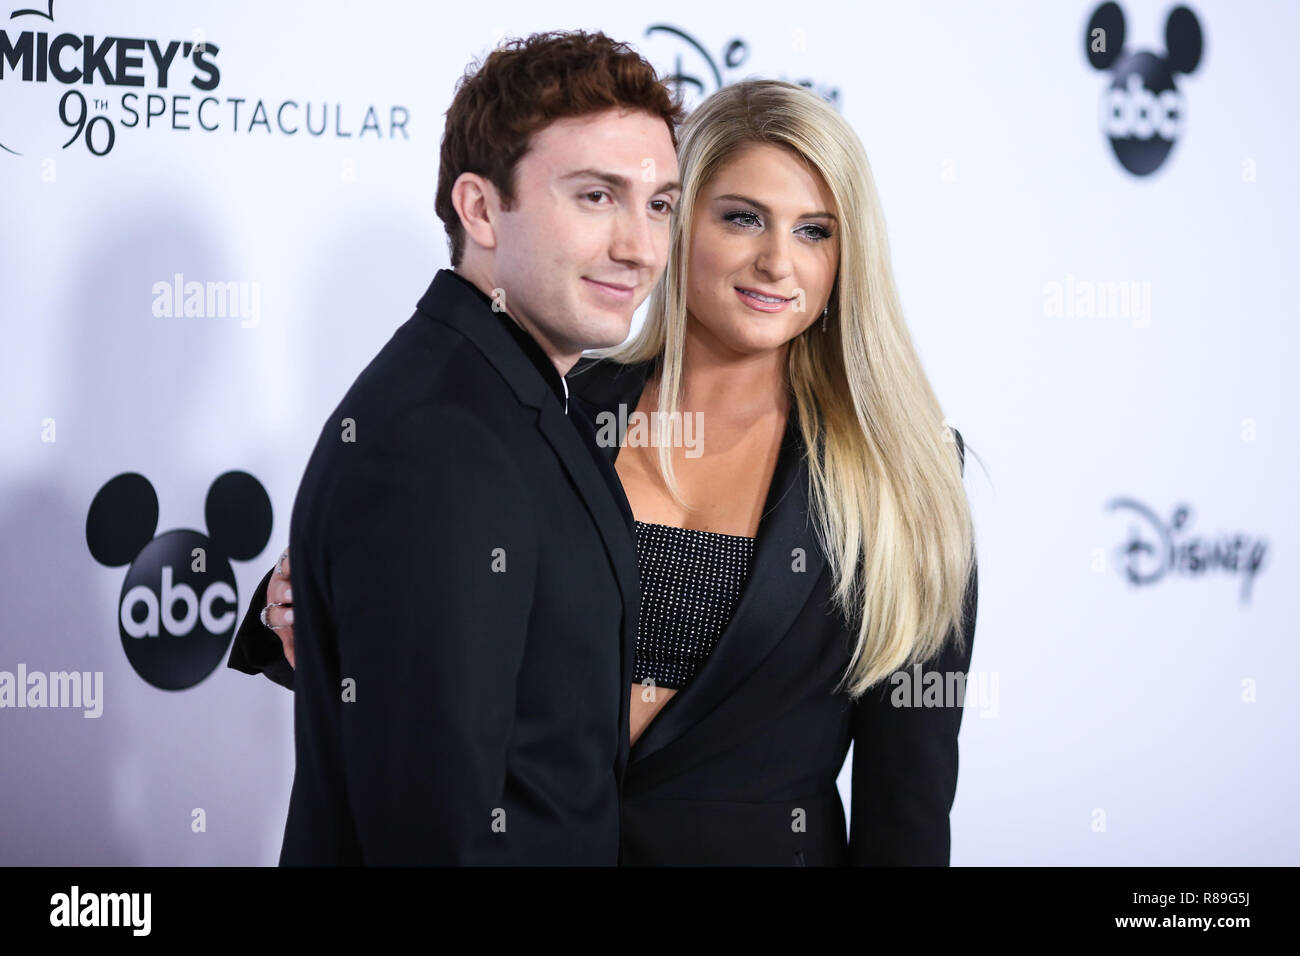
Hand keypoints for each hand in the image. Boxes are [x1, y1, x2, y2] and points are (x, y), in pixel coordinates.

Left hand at [259, 547, 294, 667]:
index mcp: (276, 611)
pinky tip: (302, 554)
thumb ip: (293, 645)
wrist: (291, 581)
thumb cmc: (292, 610)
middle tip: (292, 595)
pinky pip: (290, 555)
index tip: (294, 617)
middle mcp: (278, 591)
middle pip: (278, 592)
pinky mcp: (290, 557)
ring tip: (298, 572)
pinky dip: (294, 556)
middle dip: (285, 595)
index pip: (275, 615)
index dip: (283, 616)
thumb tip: (299, 670)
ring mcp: (283, 573)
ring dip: (289, 571)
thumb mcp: (290, 628)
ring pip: (284, 572)